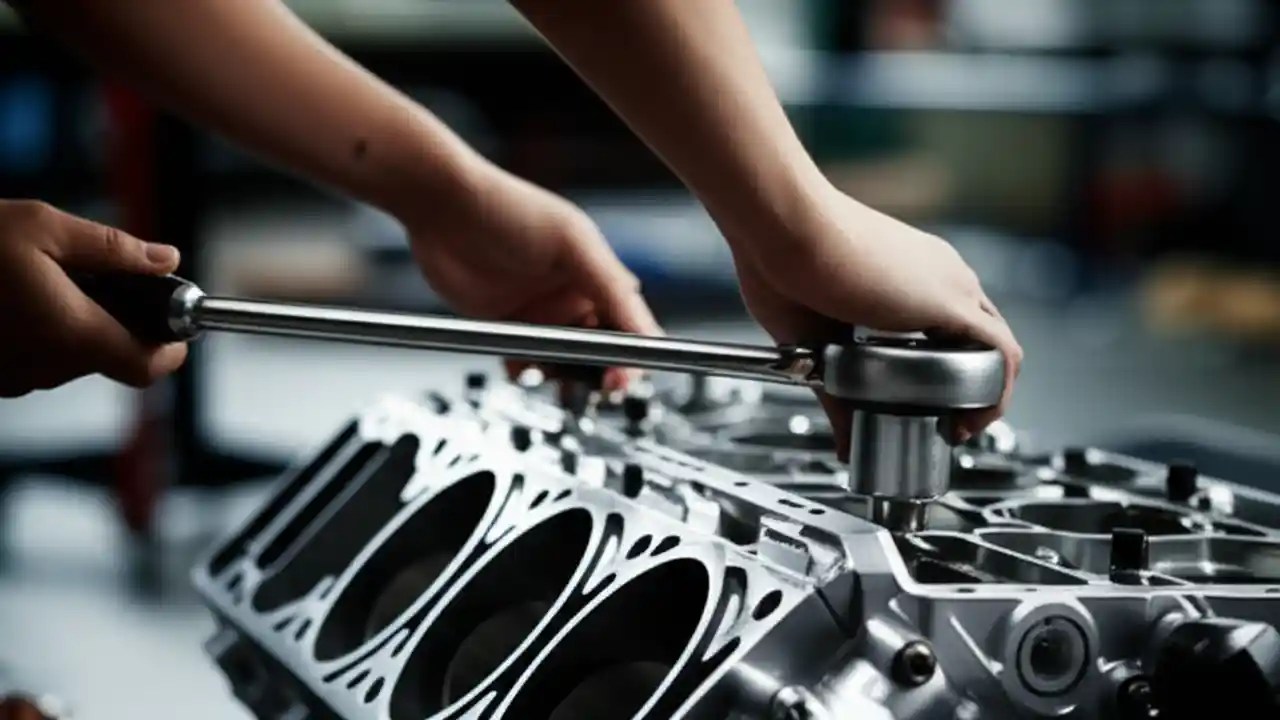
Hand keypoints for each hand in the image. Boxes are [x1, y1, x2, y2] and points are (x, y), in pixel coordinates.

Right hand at [0, 200, 188, 397]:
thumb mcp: (43, 227)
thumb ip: (112, 248)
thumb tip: (163, 258)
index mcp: (72, 333)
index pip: (147, 367)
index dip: (170, 350)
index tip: (174, 326)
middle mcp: (45, 368)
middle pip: (108, 357)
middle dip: (115, 320)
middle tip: (102, 277)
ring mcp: (11, 379)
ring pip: (68, 358)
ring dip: (73, 324)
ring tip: (45, 279)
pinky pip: (30, 361)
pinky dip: (37, 332)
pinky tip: (15, 297)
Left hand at [403, 163, 660, 389]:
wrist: (441, 205)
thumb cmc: (506, 206)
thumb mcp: (571, 242)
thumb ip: (610, 284)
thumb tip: (646, 328)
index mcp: (596, 273)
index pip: (629, 322)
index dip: (633, 353)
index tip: (625, 378)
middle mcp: (571, 294)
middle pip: (601, 347)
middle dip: (599, 369)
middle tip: (593, 385)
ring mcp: (539, 311)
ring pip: (564, 359)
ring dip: (561, 372)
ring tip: (548, 370)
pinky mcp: (506, 323)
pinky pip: (525, 359)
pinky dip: (526, 370)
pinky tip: (520, 365)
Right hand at [725, 183, 1022, 456]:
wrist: (784, 227)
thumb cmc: (780, 263)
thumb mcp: (812, 340)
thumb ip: (836, 392)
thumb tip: (843, 441)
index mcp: (906, 271)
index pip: (950, 323)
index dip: (943, 367)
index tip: (920, 402)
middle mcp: (938, 272)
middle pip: (979, 337)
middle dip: (967, 384)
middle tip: (940, 421)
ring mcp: (951, 284)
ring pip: (997, 346)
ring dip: (984, 391)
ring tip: (955, 426)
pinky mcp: (953, 302)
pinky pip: (1002, 354)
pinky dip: (995, 394)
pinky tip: (968, 421)